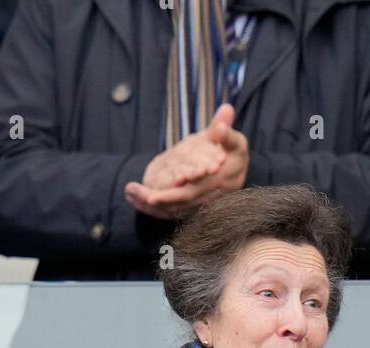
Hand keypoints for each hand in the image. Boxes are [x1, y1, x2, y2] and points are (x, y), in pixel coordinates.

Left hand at [126, 104, 249, 219]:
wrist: (238, 168)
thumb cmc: (235, 151)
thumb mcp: (236, 140)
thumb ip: (227, 131)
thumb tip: (225, 113)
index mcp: (220, 182)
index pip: (194, 192)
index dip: (173, 196)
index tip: (152, 196)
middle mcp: (212, 197)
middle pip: (182, 204)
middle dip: (159, 202)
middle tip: (137, 196)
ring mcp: (205, 204)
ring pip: (177, 210)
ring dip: (153, 207)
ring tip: (131, 195)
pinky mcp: (197, 207)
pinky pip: (175, 211)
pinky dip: (157, 208)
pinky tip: (139, 200)